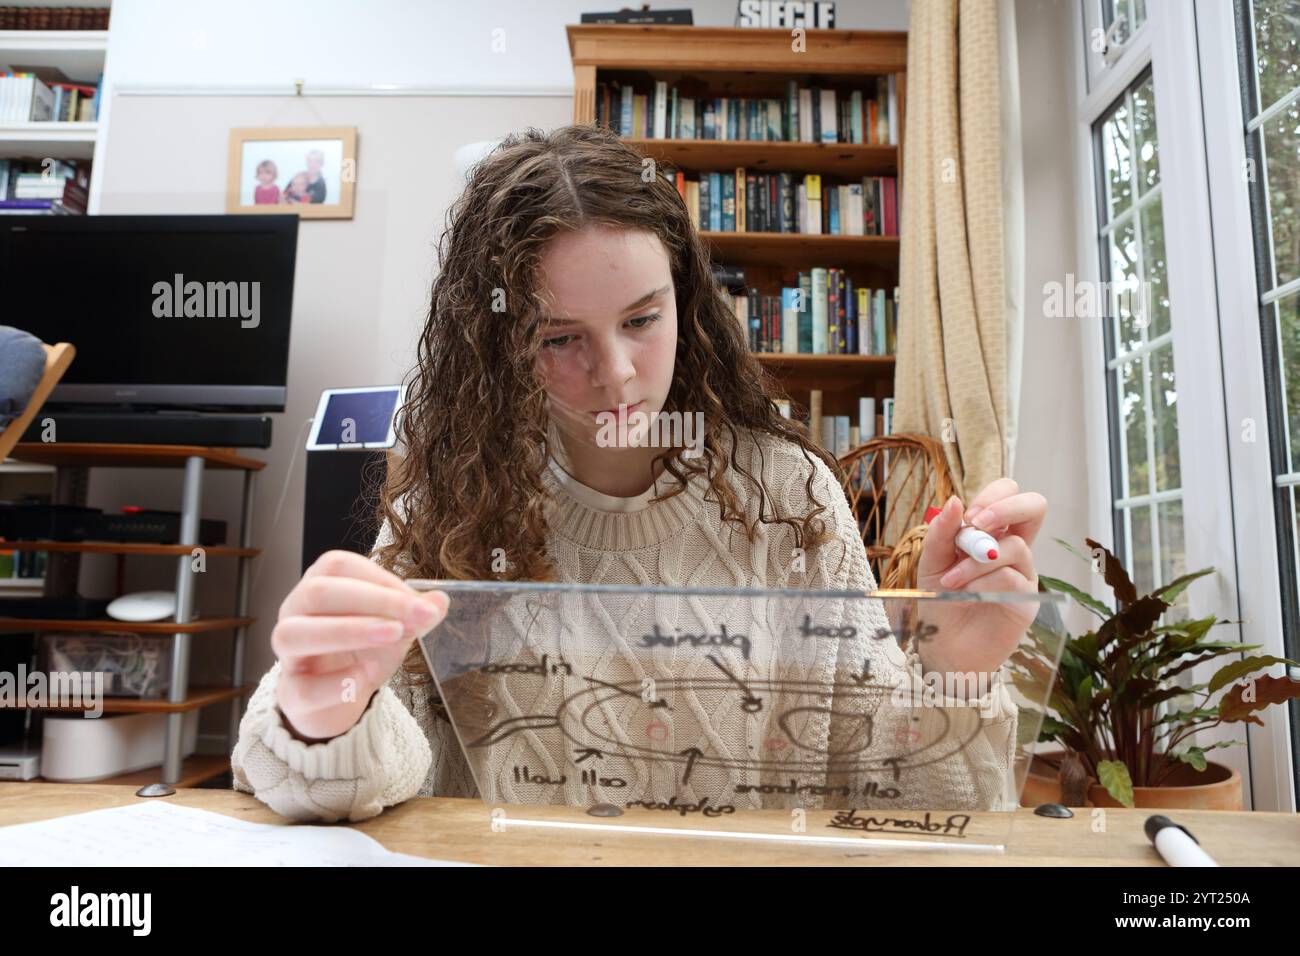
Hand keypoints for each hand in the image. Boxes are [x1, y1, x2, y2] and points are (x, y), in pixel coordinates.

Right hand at [273, 550, 448, 741]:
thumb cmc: (361, 651)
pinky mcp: (290, 694)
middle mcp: (294, 612)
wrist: (336, 699)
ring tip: (396, 636)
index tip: (419, 602)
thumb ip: (415, 614)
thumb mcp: (395, 628)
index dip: (381, 580)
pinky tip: (368, 677)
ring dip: (350, 631)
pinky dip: (339, 683)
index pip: (338, 566)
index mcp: (318, 584)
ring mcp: (287, 653)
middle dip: (372, 601)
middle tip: (415, 615)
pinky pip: (305, 688)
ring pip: (294, 634)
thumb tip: (440, 600)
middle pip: (317, 592)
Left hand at [911, 479, 1045, 678]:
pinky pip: (1011, 577)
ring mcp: (1023, 574)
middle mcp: (1013, 549)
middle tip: (977, 524)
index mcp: (992, 533)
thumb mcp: (932, 562)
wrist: (943, 646)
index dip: (994, 495)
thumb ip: (941, 533)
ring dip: (976, 558)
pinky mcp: (1026, 600)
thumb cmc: (940, 601)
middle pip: (1035, 506)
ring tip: (950, 579)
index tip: (968, 515)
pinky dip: (982, 581)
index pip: (1009, 494)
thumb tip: (955, 500)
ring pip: (1015, 545)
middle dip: (1007, 507)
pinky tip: (964, 593)